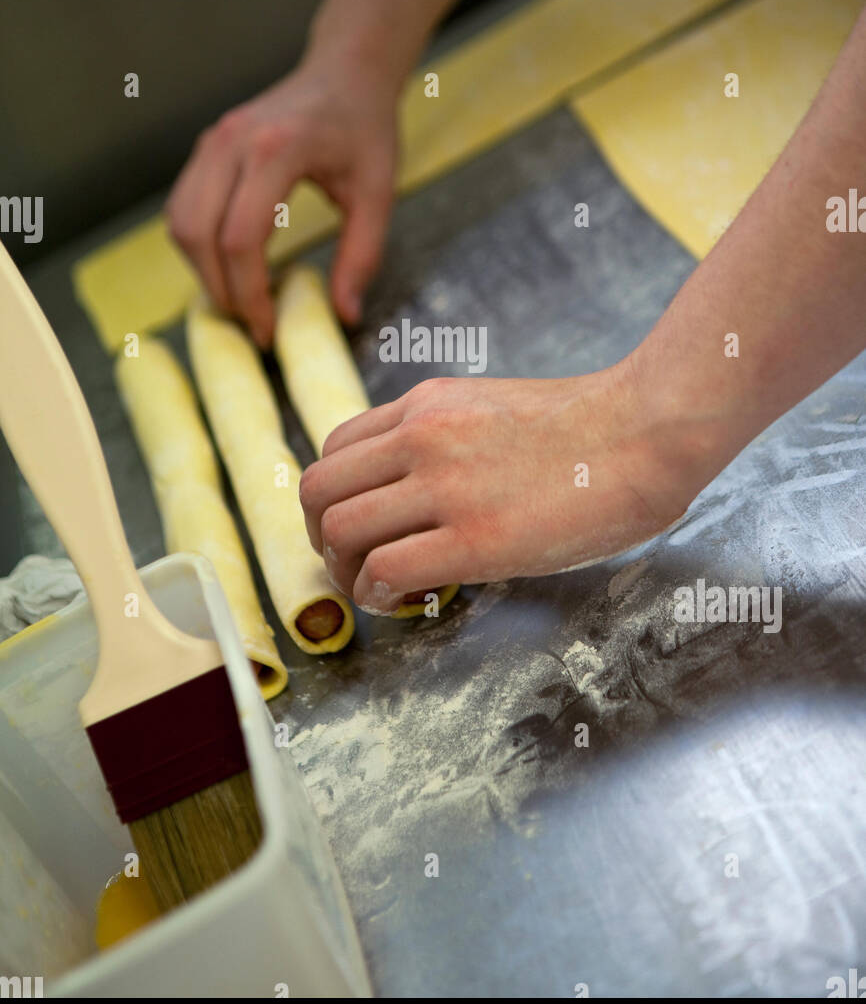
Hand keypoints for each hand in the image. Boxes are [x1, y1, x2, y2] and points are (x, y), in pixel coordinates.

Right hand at [166, 64, 396, 344]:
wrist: (345, 71)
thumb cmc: (364, 129)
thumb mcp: (378, 193)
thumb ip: (362, 255)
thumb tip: (345, 314)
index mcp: (277, 150)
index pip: (241, 238)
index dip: (249, 294)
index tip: (267, 329)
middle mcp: (232, 142)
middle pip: (199, 234)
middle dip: (220, 290)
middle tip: (251, 324)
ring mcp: (212, 141)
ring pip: (181, 223)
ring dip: (202, 270)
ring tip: (240, 299)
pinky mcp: (205, 146)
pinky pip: (183, 206)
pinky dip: (198, 246)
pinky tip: (229, 266)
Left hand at [298, 359, 714, 611]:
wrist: (646, 429)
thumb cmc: (590, 426)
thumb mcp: (495, 407)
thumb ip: (448, 435)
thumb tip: (424, 488)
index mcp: (427, 405)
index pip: (335, 449)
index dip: (335, 498)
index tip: (359, 528)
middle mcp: (421, 438)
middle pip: (319, 490)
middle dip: (322, 538)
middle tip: (353, 565)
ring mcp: (445, 487)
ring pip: (339, 530)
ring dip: (344, 571)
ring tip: (376, 588)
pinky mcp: (475, 538)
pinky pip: (384, 571)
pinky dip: (378, 594)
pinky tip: (407, 599)